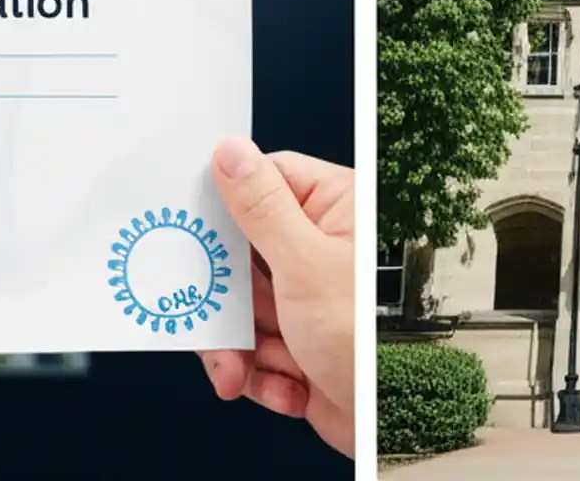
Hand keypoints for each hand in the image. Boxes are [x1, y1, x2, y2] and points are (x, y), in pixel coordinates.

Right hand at [199, 138, 353, 457]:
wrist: (385, 425)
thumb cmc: (367, 343)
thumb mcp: (304, 265)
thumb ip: (262, 208)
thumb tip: (232, 153)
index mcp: (337, 210)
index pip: (266, 181)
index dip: (226, 203)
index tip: (193, 223)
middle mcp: (323, 248)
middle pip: (243, 250)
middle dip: (224, 297)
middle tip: (209, 313)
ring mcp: (309, 297)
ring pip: (242, 305)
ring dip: (238, 346)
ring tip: (243, 370)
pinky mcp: (299, 340)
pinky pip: (254, 344)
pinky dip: (260, 371)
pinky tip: (286, 386)